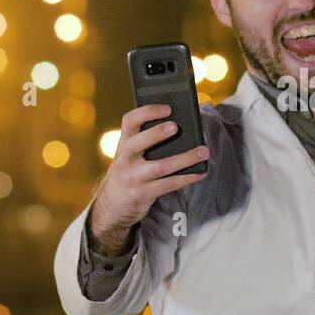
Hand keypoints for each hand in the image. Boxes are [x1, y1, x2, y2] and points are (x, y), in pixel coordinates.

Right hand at [89, 104, 209, 254]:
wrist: (111, 206)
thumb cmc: (129, 173)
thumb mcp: (130, 156)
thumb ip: (146, 143)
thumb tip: (182, 130)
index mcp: (124, 143)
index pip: (129, 121)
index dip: (147, 112)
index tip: (167, 108)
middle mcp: (125, 159)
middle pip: (138, 142)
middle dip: (156, 133)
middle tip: (176, 126)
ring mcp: (133, 177)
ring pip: (160, 166)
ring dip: (185, 158)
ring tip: (203, 151)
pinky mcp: (143, 194)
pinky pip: (169, 184)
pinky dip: (187, 178)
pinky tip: (201, 172)